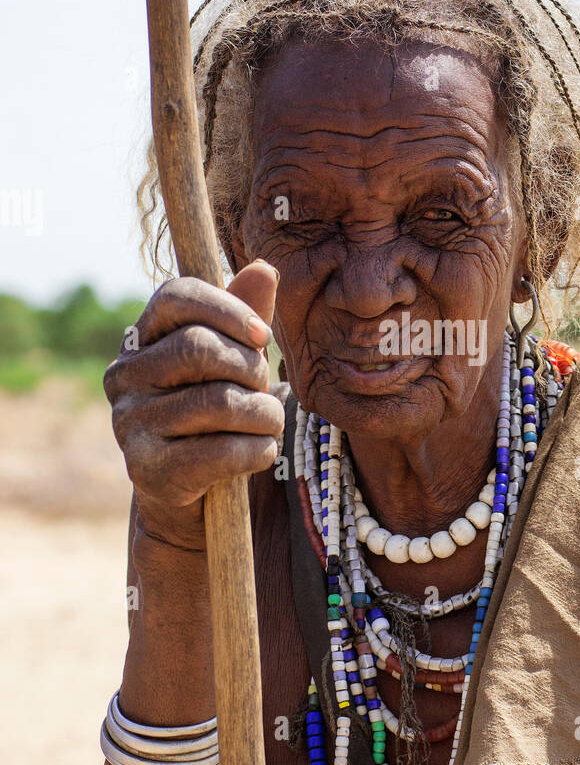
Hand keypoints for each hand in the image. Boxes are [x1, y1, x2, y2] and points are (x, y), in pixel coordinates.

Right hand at [104, 260, 283, 544]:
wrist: (189, 497)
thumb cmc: (215, 417)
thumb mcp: (232, 365)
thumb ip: (244, 318)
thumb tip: (262, 267)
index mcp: (141, 340)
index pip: (174, 295)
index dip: (227, 307)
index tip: (263, 335)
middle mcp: (123, 377)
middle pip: (199, 347)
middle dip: (250, 368)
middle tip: (266, 390)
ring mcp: (128, 424)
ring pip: (217, 402)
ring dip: (264, 415)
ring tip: (271, 423)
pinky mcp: (146, 470)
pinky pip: (219, 451)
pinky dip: (257, 450)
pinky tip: (262, 451)